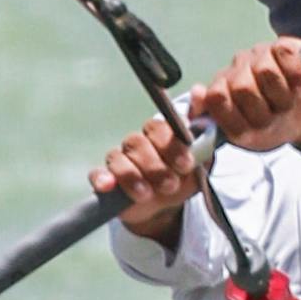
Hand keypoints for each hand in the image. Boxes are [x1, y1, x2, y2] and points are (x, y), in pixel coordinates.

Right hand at [89, 107, 205, 242]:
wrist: (169, 208)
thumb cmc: (184, 178)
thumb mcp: (201, 159)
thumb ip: (202, 129)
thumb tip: (199, 91)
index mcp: (160, 135)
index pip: (159, 128)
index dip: (172, 145)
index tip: (186, 164)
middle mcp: (138, 144)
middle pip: (137, 143)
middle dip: (154, 165)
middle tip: (170, 183)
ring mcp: (121, 160)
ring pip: (118, 158)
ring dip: (132, 176)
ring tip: (146, 194)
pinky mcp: (107, 180)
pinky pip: (98, 173)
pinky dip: (102, 178)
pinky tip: (109, 185)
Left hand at [196, 31, 300, 155]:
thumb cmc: (272, 124)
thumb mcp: (247, 134)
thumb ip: (218, 119)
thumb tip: (197, 91)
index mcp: (224, 91)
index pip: (215, 96)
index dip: (235, 115)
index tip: (253, 126)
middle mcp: (238, 69)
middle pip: (242, 87)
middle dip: (263, 111)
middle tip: (274, 116)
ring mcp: (260, 55)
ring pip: (265, 71)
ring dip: (282, 96)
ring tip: (287, 103)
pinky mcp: (285, 46)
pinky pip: (285, 53)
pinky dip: (296, 76)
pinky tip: (300, 88)